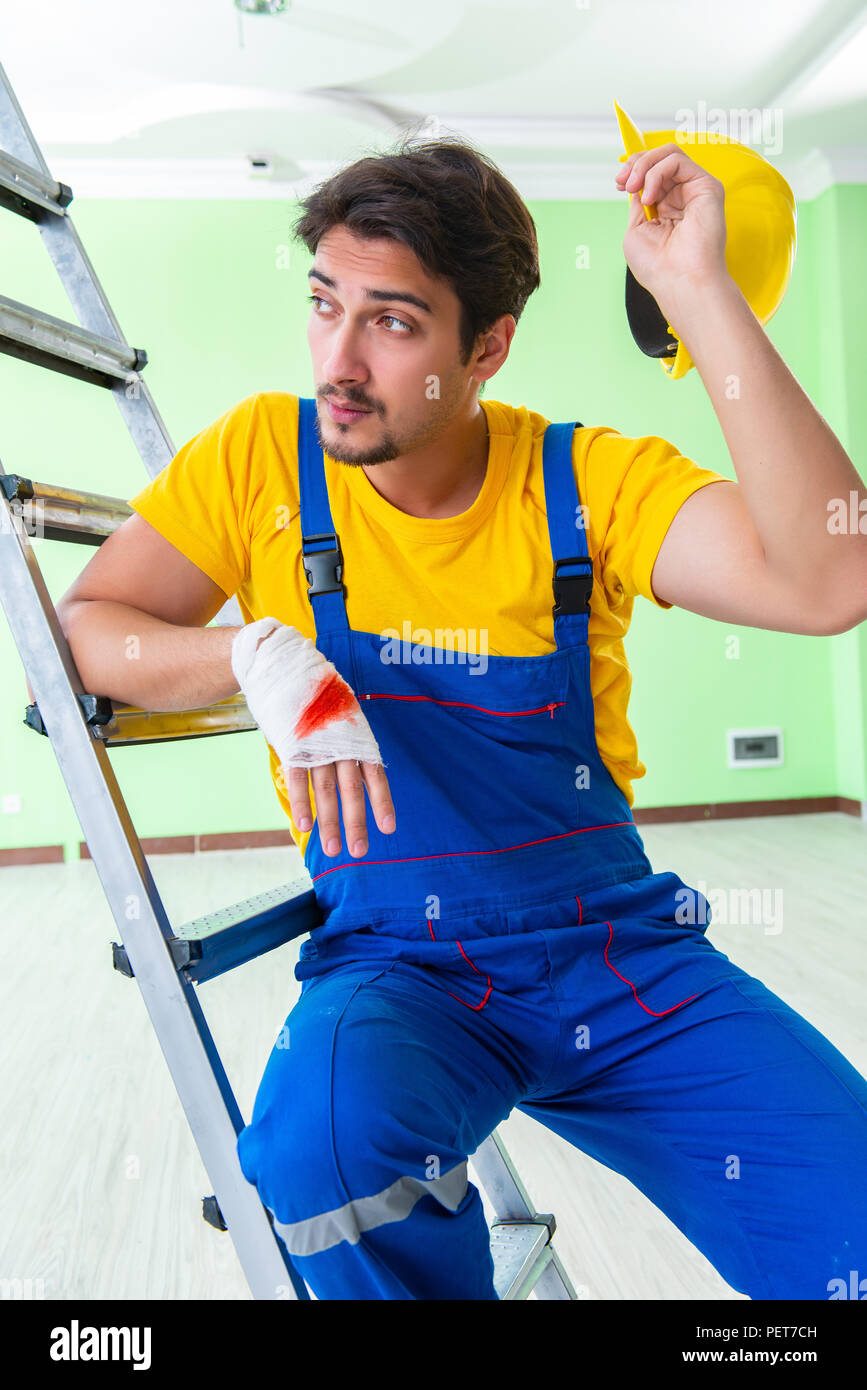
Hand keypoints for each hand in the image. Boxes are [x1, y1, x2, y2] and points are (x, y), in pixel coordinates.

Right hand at [231, 616, 395, 857]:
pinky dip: (300, 802)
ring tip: (332, 849)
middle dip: (355, 822)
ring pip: (324, 789)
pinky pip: (296, 778)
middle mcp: (339, 741)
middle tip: (360, 852)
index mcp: (356, 736)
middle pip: (350, 788)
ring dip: (328, 822)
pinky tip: (303, 825)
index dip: (382, 801)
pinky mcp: (290, 743)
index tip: (389, 829)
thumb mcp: (340, 715)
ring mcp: (314, 743)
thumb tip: (356, 775)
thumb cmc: (316, 695)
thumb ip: (347, 743)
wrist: (283, 664)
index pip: (374, 774)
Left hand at [615, 143, 729, 316]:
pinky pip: (678, 160)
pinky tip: (650, 196)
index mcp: (668, 208)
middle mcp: (683, 197)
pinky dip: (657, 173)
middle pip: (660, 159)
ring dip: (644, 166)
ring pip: (669, 154)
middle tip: (624, 183)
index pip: (653, 173)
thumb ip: (637, 204)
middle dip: (636, 164)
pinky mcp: (708, 186)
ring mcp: (696, 190)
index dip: (633, 170)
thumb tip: (636, 182)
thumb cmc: (658, 267)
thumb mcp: (635, 230)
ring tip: (634, 188)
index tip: (618, 183)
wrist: (678, 281)